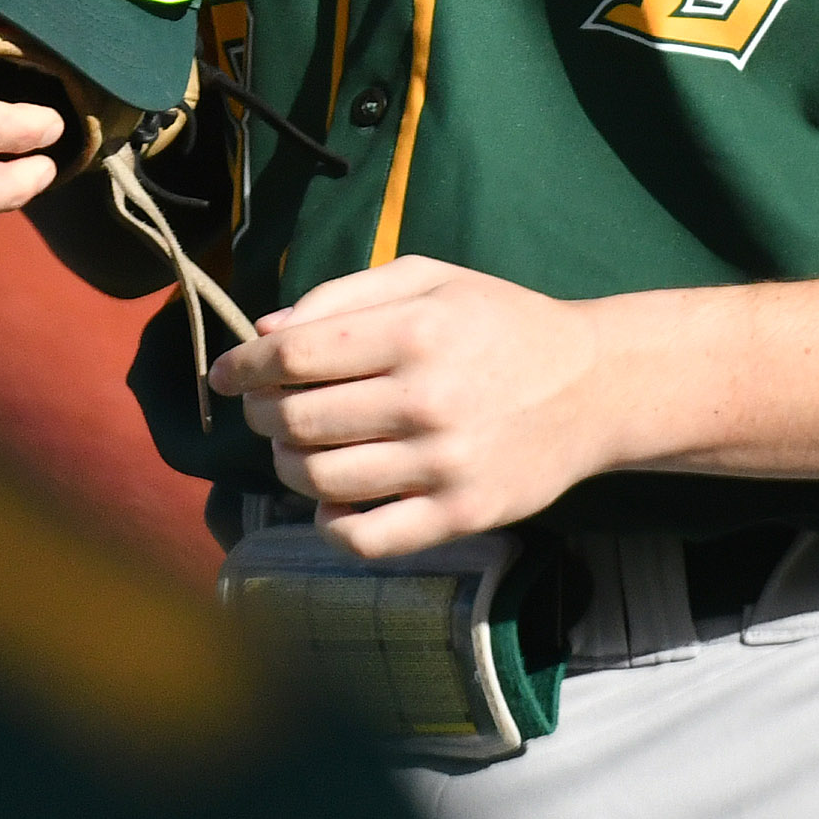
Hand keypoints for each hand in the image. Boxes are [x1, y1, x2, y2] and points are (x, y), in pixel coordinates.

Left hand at [211, 257, 613, 557]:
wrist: (594, 387)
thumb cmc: (500, 324)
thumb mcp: (428, 279)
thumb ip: (341, 295)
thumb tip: (265, 332)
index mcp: (417, 331)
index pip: (294, 355)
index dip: (242, 366)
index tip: (224, 374)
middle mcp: (428, 399)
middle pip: (297, 419)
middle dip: (260, 414)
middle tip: (263, 408)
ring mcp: (445, 465)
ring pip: (319, 478)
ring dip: (286, 464)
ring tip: (297, 448)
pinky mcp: (462, 516)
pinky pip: (366, 538)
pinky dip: (329, 523)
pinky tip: (332, 498)